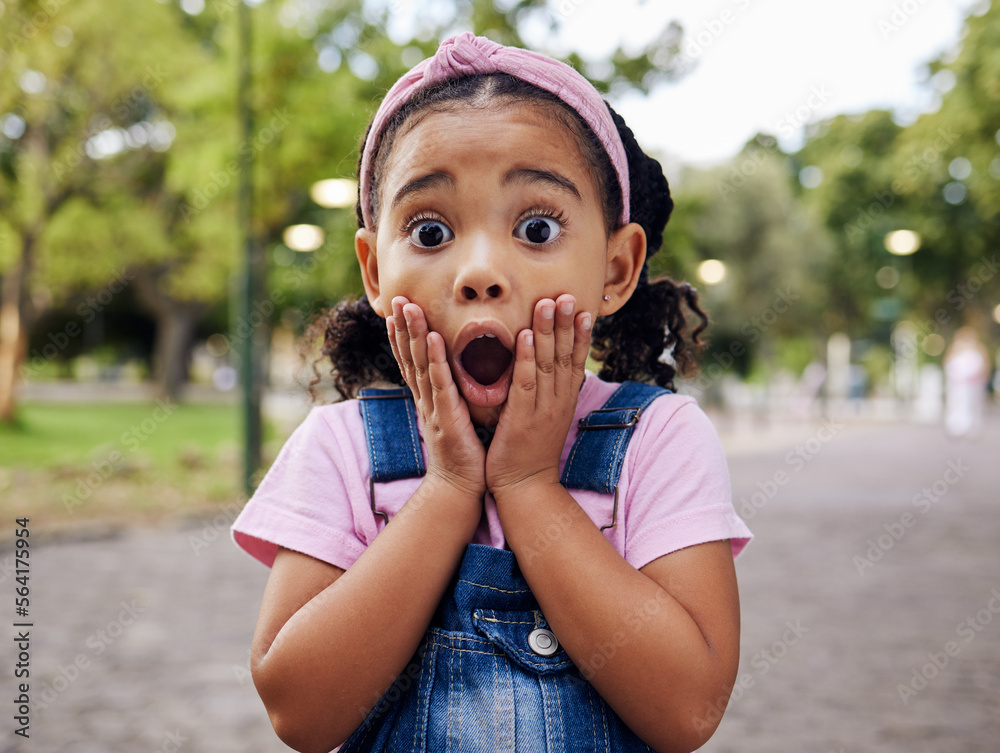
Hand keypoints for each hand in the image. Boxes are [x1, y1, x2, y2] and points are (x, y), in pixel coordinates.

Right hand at [386, 296, 486, 500]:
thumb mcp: (454, 419)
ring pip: (421, 365)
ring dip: (415, 335)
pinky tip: (434, 339)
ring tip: (409, 308)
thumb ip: (451, 397)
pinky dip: (436, 360)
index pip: (411, 361)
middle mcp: (425, 400)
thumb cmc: (463, 455)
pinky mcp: (447, 417)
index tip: (395, 312)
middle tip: (396, 298)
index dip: (402, 336)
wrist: (460, 488)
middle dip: (402, 327)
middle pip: (409, 357)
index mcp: (428, 400)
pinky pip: (440, 384)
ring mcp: (433, 408)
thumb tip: (453, 378)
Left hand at [486, 294, 590, 498]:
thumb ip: (551, 394)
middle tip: (568, 295)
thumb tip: (556, 372)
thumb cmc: (531, 451)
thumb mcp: (547, 418)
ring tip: (548, 304)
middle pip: (565, 356)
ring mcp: (542, 410)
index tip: (584, 308)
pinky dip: (525, 358)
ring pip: (547, 364)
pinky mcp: (521, 418)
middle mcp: (558, 402)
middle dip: (566, 324)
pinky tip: (525, 336)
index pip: (576, 361)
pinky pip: (525, 383)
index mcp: (565, 401)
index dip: (581, 334)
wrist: (525, 487)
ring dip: (547, 332)